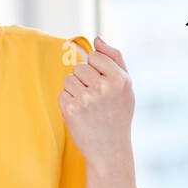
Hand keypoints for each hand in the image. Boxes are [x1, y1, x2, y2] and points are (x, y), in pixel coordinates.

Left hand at [58, 36, 134, 170]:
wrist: (109, 149)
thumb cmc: (117, 114)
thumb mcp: (126, 86)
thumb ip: (114, 58)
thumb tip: (97, 38)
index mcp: (120, 79)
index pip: (95, 56)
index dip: (96, 69)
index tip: (102, 84)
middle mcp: (104, 87)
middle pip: (79, 66)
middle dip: (84, 80)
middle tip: (95, 99)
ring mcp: (87, 98)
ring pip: (68, 79)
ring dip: (74, 90)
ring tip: (88, 106)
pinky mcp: (71, 109)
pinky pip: (62, 93)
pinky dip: (67, 103)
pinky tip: (80, 114)